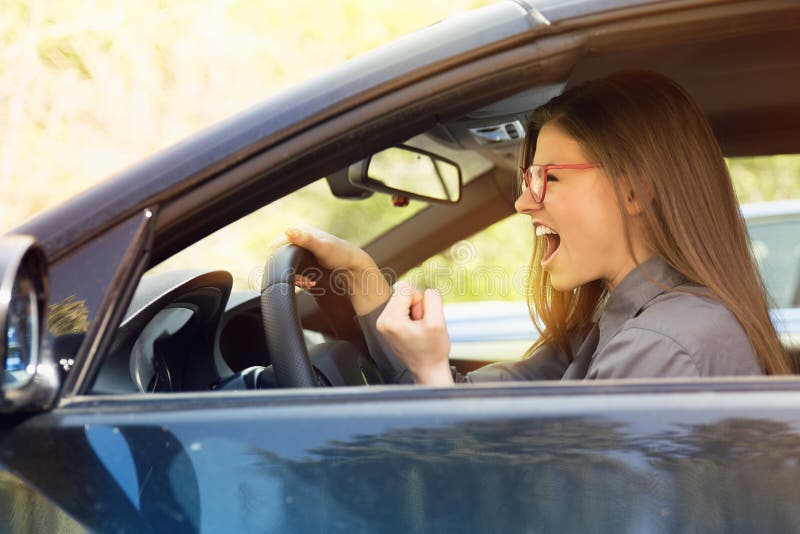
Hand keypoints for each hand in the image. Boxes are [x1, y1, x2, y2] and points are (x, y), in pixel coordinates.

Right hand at [277, 225, 391, 314]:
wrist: (354, 265)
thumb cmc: (341, 254)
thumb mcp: (322, 247)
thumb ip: (305, 239)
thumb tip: (288, 230)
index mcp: (299, 230)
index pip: (276, 246)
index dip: (280, 261)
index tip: (292, 273)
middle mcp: (298, 237)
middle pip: (280, 258)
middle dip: (290, 272)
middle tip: (304, 282)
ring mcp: (301, 248)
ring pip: (288, 266)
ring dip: (296, 277)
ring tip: (309, 283)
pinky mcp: (305, 258)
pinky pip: (295, 270)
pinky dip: (300, 278)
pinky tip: (310, 282)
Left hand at [376, 282, 453, 385]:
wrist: (428, 370)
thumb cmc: (433, 350)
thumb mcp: (438, 321)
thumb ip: (432, 298)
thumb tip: (422, 290)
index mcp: (390, 320)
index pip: (406, 288)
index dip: (421, 301)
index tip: (422, 319)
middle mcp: (382, 320)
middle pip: (403, 292)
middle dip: (417, 306)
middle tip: (422, 326)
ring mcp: (383, 323)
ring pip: (404, 299)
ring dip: (416, 311)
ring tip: (419, 330)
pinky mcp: (387, 325)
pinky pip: (403, 307)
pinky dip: (412, 315)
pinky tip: (415, 331)